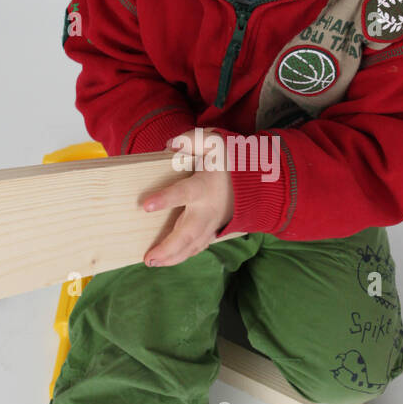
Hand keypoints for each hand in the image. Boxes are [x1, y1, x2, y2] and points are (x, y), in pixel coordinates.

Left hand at [139, 128, 234, 266]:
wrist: (256, 178)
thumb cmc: (229, 159)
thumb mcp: (213, 141)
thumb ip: (191, 140)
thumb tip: (170, 146)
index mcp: (204, 186)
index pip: (183, 192)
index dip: (165, 199)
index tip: (146, 206)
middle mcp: (208, 209)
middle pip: (188, 232)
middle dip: (168, 247)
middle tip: (149, 258)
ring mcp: (212, 222)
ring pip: (193, 245)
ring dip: (173, 257)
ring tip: (153, 263)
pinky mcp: (214, 229)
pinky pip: (198, 246)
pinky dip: (184, 256)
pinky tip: (167, 261)